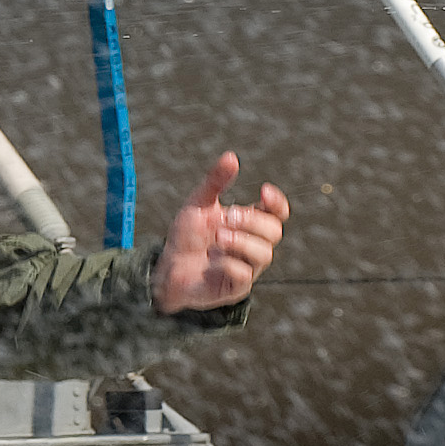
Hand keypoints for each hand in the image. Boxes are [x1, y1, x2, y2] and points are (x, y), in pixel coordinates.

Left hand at [154, 152, 288, 313]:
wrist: (166, 268)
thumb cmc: (186, 236)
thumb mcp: (197, 204)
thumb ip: (215, 182)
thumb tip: (231, 157)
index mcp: (249, 225)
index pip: (278, 213)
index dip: (278, 203)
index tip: (263, 191)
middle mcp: (253, 246)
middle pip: (275, 232)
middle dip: (253, 222)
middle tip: (228, 217)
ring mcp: (247, 268)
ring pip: (264, 254)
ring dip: (242, 242)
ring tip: (218, 237)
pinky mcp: (235, 288)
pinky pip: (245, 276)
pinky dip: (229, 263)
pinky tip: (212, 259)